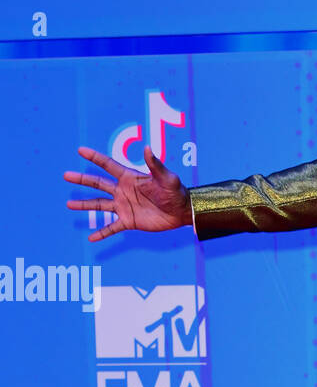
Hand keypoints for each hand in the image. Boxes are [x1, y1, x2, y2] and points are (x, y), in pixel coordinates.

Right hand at [65, 145, 192, 241]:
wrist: (182, 212)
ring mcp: (124, 206)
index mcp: (130, 177)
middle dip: (82, 179)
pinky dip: (102, 233)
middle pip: (98, 184)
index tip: (80, 150)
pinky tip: (90, 238)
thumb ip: (155, 165)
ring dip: (84, 205)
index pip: (108, 165)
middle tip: (65, 175)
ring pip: (100, 205)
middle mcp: (123, 191)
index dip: (95, 157)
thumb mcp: (167, 178)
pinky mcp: (129, 221)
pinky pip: (112, 228)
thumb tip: (147, 148)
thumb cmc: (176, 192)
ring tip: (69, 205)